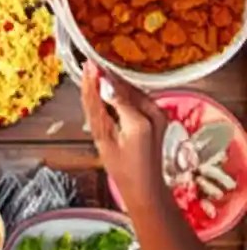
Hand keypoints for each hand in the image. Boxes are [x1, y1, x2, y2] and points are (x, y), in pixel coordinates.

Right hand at [81, 61, 167, 194]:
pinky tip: (111, 89)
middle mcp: (154, 113)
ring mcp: (160, 114)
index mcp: (139, 121)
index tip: (88, 64)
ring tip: (97, 72)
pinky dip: (124, 93)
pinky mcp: (160, 116)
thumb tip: (97, 84)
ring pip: (133, 91)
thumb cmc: (122, 169)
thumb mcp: (104, 140)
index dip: (101, 77)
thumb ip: (99, 109)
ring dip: (115, 83)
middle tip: (90, 65)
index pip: (116, 91)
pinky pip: (139, 98)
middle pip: (126, 88)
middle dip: (108, 77)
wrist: (146, 186)